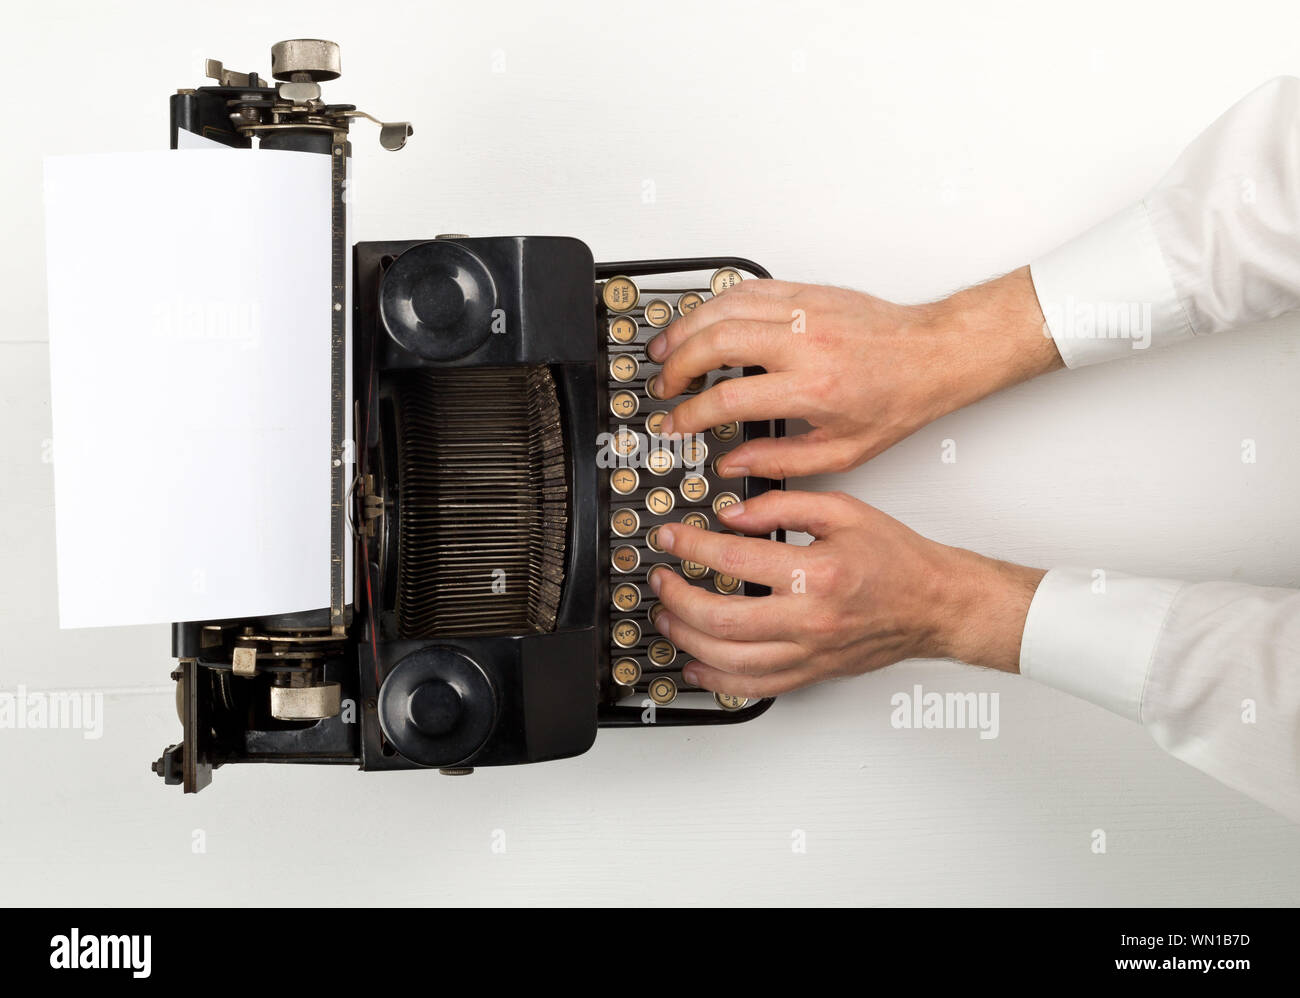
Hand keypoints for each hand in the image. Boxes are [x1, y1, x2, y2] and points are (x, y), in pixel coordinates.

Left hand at [646, 490, 1043, 697]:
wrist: (937, 604)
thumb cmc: (897, 559)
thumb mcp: (843, 510)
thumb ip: (783, 505)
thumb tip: (732, 516)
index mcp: (818, 573)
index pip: (735, 560)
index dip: (691, 547)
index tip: (669, 537)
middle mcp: (811, 620)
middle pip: (721, 618)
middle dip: (677, 598)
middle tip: (660, 579)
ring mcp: (809, 654)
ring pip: (730, 660)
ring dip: (687, 640)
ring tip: (667, 619)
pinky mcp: (811, 674)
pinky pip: (754, 688)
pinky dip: (717, 680)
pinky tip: (696, 664)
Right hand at [647, 267, 1060, 478]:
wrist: (934, 354)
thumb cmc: (896, 400)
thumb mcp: (843, 451)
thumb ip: (780, 460)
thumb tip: (733, 465)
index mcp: (814, 388)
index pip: (730, 397)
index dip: (692, 414)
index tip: (676, 424)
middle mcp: (806, 343)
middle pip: (715, 342)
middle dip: (676, 365)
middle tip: (663, 386)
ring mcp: (805, 311)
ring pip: (724, 307)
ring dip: (685, 328)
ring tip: (665, 350)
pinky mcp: (807, 291)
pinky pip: (747, 288)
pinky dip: (714, 303)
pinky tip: (701, 321)